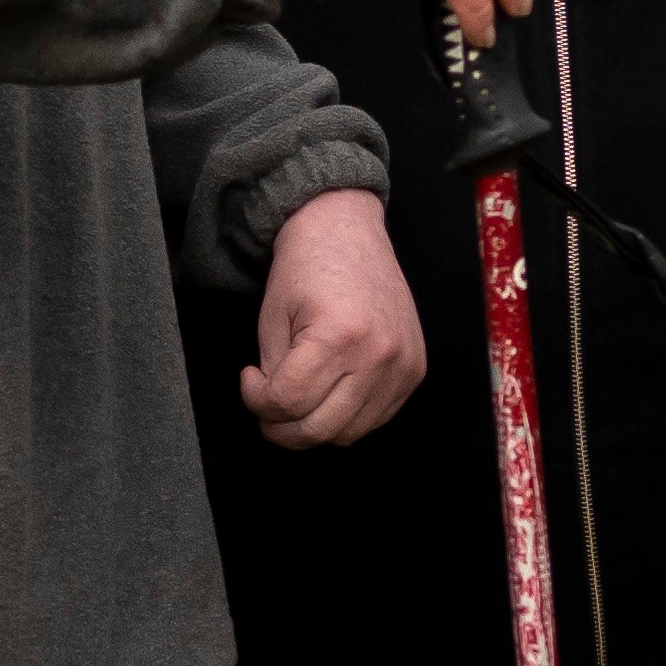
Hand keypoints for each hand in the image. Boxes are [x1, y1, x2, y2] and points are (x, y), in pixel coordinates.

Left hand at [236, 184, 423, 449]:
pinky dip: (346, 417)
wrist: (346, 231)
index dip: (258, 402)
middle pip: (319, 429)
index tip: (251, 382)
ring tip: (298, 399)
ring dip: (315, 426)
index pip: (289, 402)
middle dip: (281, 427)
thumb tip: (277, 413)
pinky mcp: (414, 370)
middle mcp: (378, 355)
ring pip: (349, 433)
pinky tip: (329, 392)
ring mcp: (402, 365)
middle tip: (268, 407)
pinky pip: (375, 419)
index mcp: (338, 335)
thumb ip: (274, 374)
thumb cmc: (306, 269)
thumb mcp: (273, 320)